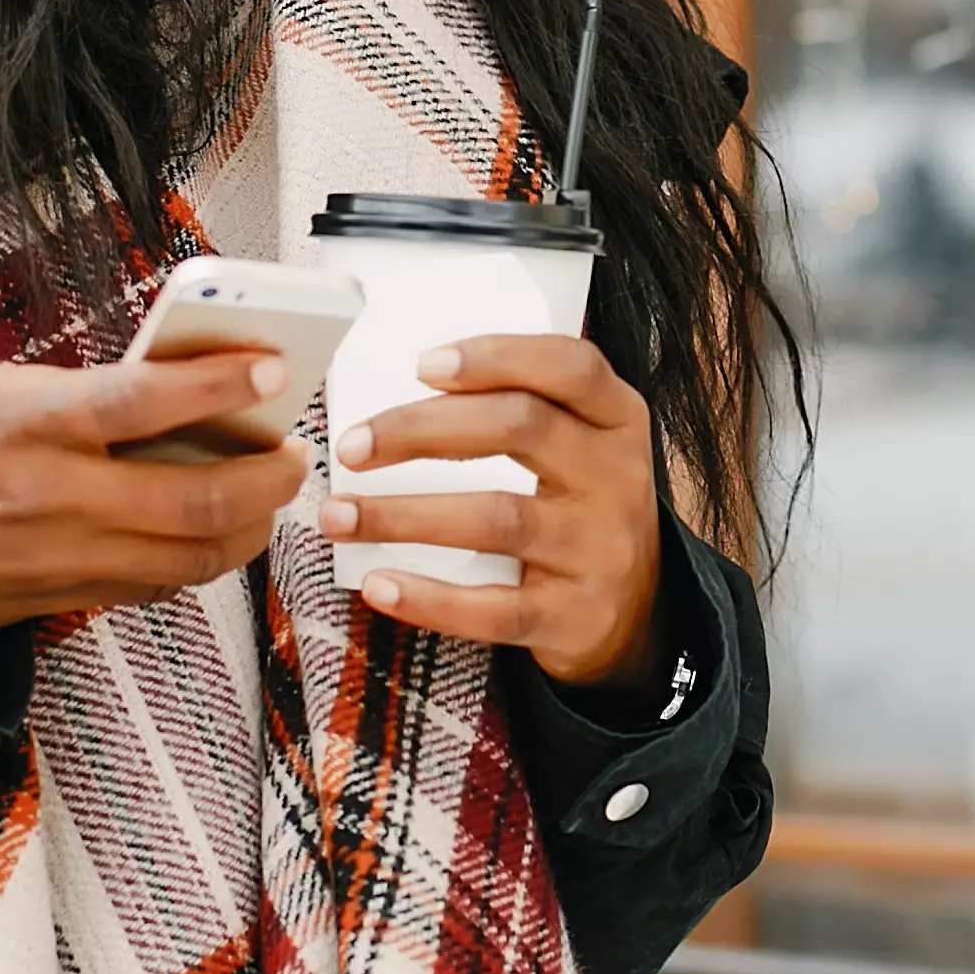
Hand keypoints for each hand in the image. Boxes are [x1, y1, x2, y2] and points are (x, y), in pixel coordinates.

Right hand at [0, 352, 311, 635]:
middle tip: (294, 454)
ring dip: (248, 528)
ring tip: (269, 497)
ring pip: (188, 556)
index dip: (218, 382)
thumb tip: (183, 392)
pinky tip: (216, 534)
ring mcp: (57, 557)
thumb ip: (83, 394)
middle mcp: (47, 496)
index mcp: (24, 423)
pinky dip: (199, 560)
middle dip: (265, 478)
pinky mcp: (59, 600)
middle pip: (191, 497)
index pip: (142, 399)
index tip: (272, 367)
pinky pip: (153, 585)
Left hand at [322, 335, 662, 691]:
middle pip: (522, 428)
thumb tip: (397, 397)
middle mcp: (617, 479)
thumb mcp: (578, 447)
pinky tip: (378, 585)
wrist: (636, 612)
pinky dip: (430, 598)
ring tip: (338, 516)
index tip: (421, 365)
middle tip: (352, 446)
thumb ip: (519, 412)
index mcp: (618, 420)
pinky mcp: (575, 616)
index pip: (570, 367)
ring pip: (498, 518)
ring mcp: (600, 550)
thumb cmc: (579, 509)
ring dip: (405, 515)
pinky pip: (495, 609)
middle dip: (423, 429)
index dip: (496, 357)